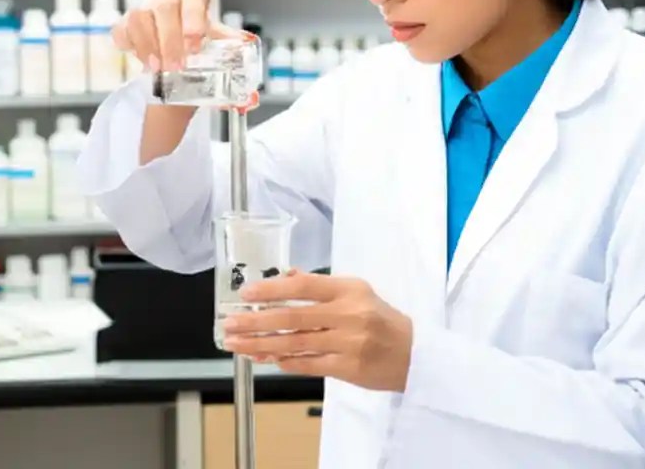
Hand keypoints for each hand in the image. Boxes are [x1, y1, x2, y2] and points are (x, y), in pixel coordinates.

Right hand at [113, 0, 239, 72]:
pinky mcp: (126, 23)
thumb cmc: (201, 45)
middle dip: (170, 37)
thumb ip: (228, 44)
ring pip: (139, 15)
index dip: (194, 16)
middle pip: (164, 3)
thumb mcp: (218, 44)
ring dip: (149, 45)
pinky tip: (142, 62)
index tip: (195, 45)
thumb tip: (242, 45)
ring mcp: (145, 7)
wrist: (181, 57)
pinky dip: (130, 46)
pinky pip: (121, 29)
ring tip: (159, 70)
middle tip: (177, 65)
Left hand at [221, 271, 413, 392]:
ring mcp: (348, 343)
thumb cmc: (381, 320)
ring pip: (295, 343)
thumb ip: (321, 286)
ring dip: (262, 344)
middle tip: (230, 324)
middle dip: (255, 321)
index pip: (303, 286)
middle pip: (292, 317)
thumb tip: (286, 275)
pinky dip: (285, 362)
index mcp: (348, 290)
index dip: (271, 289)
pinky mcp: (348, 368)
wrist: (414, 355)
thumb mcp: (357, 292)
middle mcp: (348, 314)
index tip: (246, 294)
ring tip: (238, 344)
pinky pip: (308, 365)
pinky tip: (266, 358)